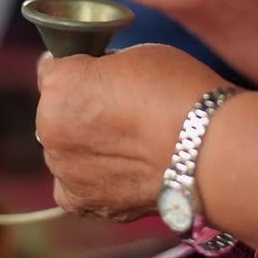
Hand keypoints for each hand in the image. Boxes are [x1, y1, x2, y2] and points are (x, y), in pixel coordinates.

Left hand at [35, 44, 228, 221]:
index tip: (97, 73)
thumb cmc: (179, 93)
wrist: (208, 150)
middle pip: (57, 112)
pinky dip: (93, 179)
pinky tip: (123, 170)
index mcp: (59, 83)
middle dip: (81, 110)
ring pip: (66, 150)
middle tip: (122, 113)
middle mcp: (49, 127)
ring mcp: (63, 168)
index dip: (79, 68)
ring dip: (87, 146)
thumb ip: (103, 70)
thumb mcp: (135, 56)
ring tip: (131, 146)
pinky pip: (76, 185)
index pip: (53, 69)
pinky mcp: (81, 200)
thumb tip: (99, 81)